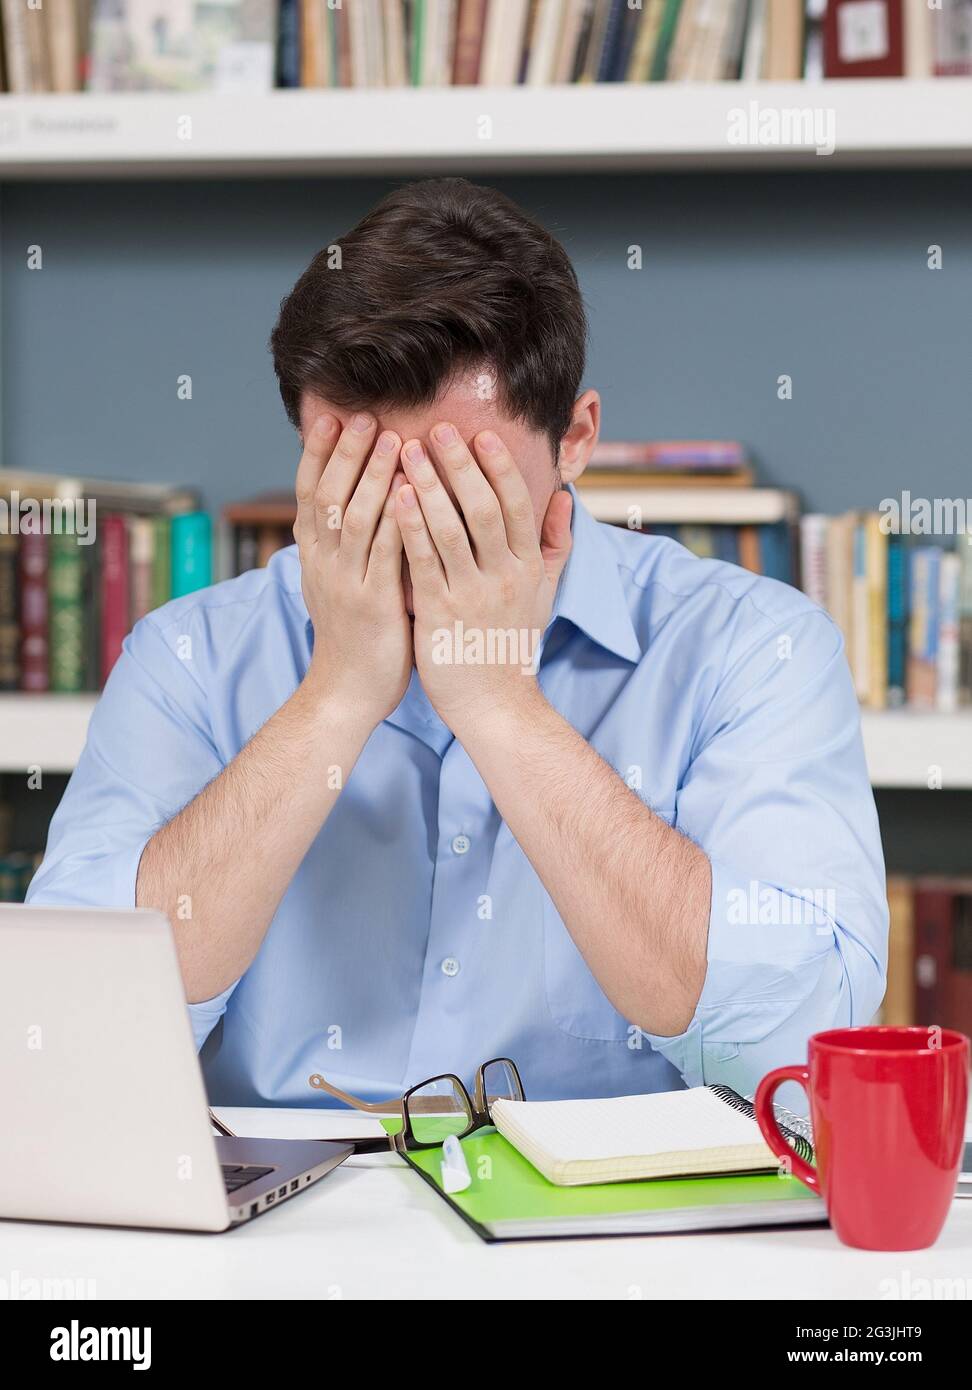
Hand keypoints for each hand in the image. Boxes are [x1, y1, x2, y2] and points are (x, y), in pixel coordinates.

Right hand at [295, 412, 411, 728]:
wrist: (346, 692)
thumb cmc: (354, 636)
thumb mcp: (340, 583)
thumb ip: (349, 544)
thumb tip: (361, 503)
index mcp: (315, 556)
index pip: (310, 492)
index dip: (320, 454)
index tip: (333, 417)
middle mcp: (323, 563)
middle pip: (328, 494)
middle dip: (347, 453)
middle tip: (364, 415)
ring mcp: (345, 582)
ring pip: (354, 517)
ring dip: (372, 475)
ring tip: (390, 439)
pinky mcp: (372, 603)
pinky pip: (383, 553)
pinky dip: (395, 519)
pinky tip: (410, 493)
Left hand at [394, 424, 571, 735]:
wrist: (496, 706)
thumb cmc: (512, 644)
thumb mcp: (543, 594)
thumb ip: (553, 545)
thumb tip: (564, 498)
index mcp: (528, 568)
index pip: (518, 506)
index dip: (500, 468)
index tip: (480, 435)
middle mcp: (505, 577)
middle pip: (485, 509)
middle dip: (460, 466)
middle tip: (437, 428)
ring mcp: (473, 596)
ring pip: (451, 531)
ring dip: (429, 486)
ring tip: (405, 452)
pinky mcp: (441, 615)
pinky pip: (424, 563)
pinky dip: (410, 528)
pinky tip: (394, 499)